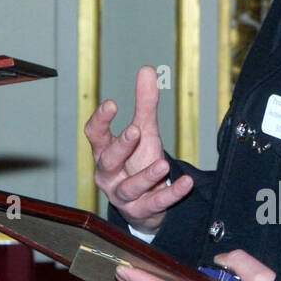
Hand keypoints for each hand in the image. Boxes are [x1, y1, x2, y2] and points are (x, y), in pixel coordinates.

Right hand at [85, 65, 191, 232]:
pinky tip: (186, 183)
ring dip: (146, 175)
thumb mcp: (143, 131)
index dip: (100, 120)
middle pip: (108, 160)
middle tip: (135, 130)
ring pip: (130, 187)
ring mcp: (123, 194)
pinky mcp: (141, 211)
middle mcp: (108, 173)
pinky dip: (171, 194)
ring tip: (163, 163)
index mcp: (104, 151)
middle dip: (121, 146)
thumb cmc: (137, 160)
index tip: (112, 104)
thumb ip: (144, 103)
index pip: (94, 135)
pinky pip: (155, 203)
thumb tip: (147, 69)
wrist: (143, 201)